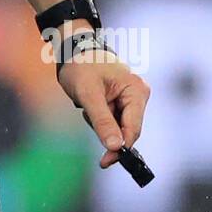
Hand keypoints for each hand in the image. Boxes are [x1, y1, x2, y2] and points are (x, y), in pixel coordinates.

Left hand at [56, 47, 150, 168]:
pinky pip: (112, 120)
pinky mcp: (121, 101)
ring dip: (100, 124)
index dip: (121, 147)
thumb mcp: (88, 94)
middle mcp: (138, 95)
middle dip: (107, 133)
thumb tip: (116, 147)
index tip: (105, 161)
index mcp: (136, 90)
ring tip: (87, 104)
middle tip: (88, 121)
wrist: (73, 50)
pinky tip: (90, 105)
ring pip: (118, 127)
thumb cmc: (81, 66)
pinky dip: (100, 118)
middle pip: (127, 130)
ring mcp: (131, 98)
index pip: (133, 129)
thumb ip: (102, 121)